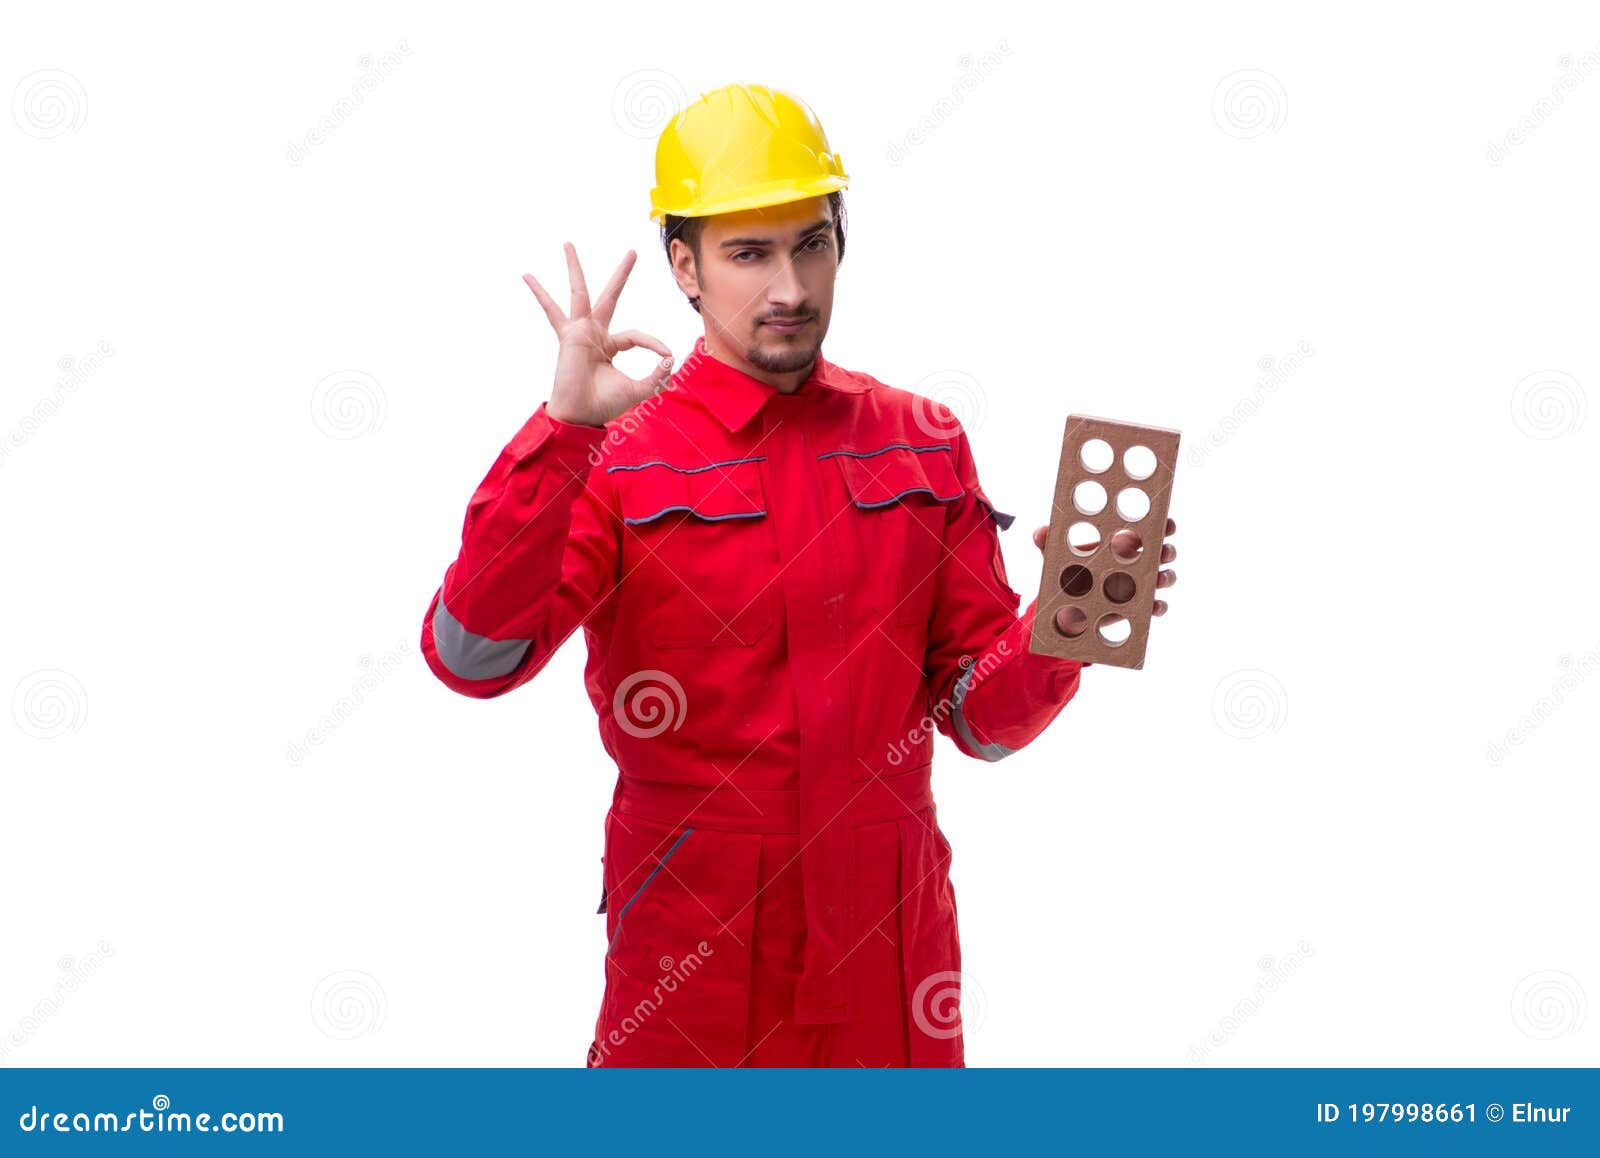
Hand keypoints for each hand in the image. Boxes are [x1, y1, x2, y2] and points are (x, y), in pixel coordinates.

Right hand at [522, 243, 673, 426]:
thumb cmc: (604, 404)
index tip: (667, 355)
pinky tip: (527, 276)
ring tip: (568, 244)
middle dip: (622, 275)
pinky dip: (540, 294)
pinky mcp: (568, 335)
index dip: (654, 343)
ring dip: (574, 268)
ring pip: (579, 293)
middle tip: (633, 252)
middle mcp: (594, 334)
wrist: (581, 415)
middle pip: (610, 297)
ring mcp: (580, 332)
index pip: (636, 335)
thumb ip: (656, 376)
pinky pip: (552, 311)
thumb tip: (671, 359)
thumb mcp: (638, 389)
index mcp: (609, 345)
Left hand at [1033, 517, 1176, 631]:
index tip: (1168, 522)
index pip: (1147, 530)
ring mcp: (1139, 585)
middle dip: (1167, 550)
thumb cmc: (1067, 573)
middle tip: (1165, 551)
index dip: (1162, 525)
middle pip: (1161, 553)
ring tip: (1160, 579)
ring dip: (1166, 577)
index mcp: (1121, 544)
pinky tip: (1155, 606)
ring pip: (1163, 578)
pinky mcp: (1137, 607)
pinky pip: (1155, 607)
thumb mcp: (1056, 558)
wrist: (1066, 608)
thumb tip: (1039, 532)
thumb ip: (1049, 543)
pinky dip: (1159, 606)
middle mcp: (1135, 563)